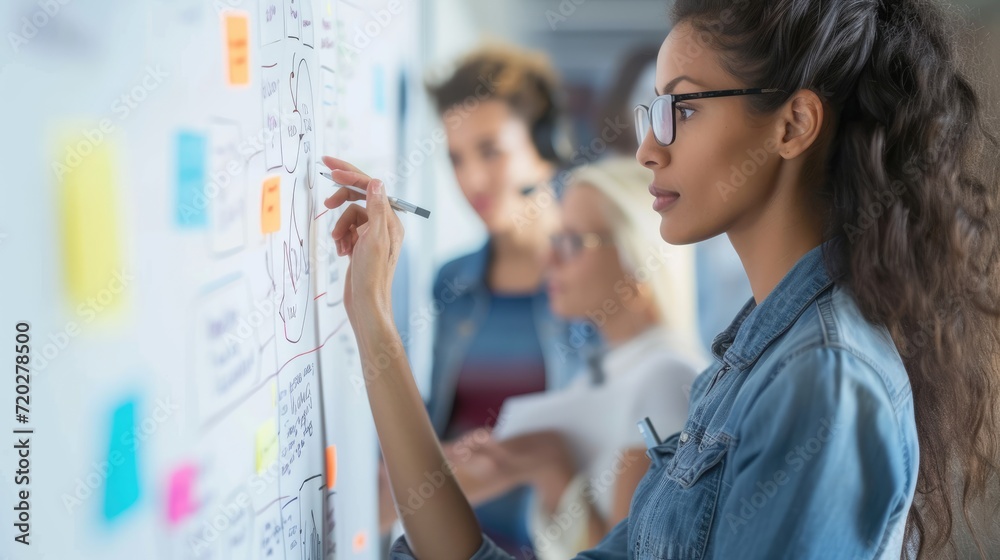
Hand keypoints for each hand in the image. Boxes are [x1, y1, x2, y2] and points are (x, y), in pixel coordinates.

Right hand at [323, 156, 403, 331]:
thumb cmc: (372, 276)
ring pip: (350, 216)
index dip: (349, 174)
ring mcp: (372, 236)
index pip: (370, 187)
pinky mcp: (361, 246)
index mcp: (391, 221)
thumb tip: (375, 181)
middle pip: (359, 198)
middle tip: (326, 203)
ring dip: (340, 226)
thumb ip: (376, 209)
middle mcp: (384, 226)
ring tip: (339, 242)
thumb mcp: (374, 239)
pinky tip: (341, 251)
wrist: (366, 304)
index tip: (329, 166)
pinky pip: (347, 231)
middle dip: (342, 200)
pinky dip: (340, 237)